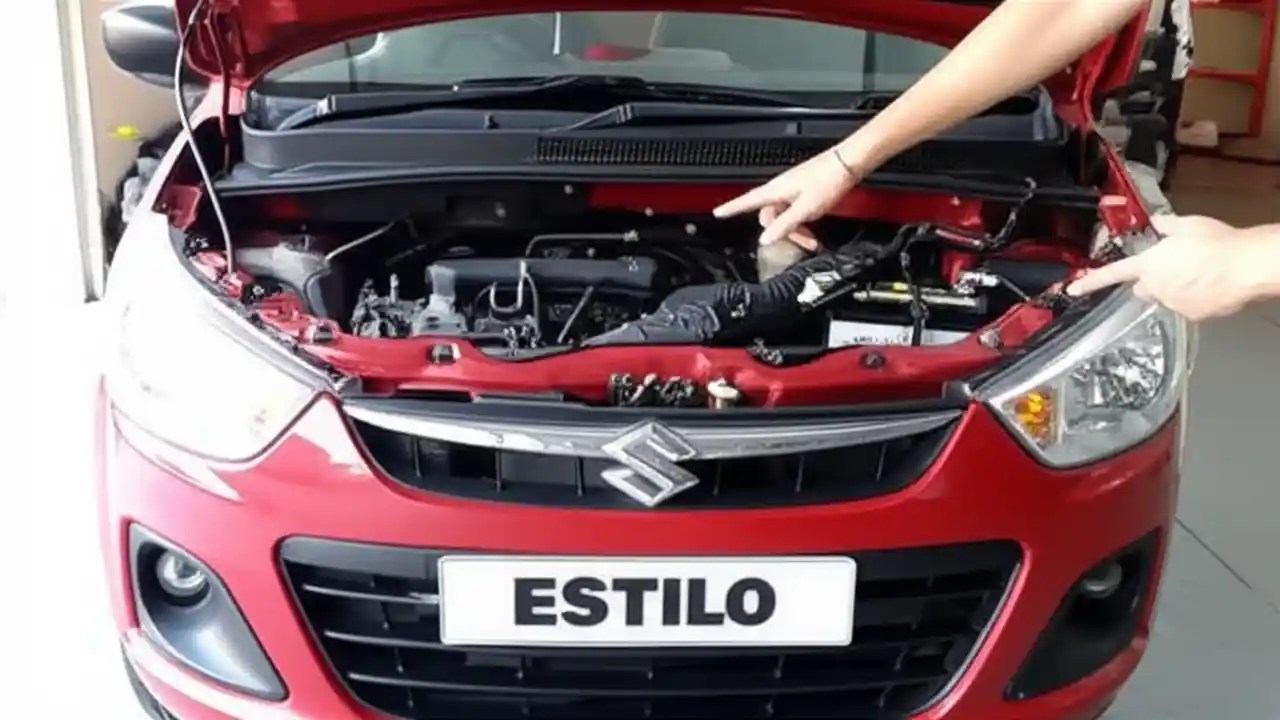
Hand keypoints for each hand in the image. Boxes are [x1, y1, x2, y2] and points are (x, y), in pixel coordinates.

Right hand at [712, 149, 863, 248]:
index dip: (731, 208)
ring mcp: (792, 189)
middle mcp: (780, 188)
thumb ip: (784, 225)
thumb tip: (765, 239)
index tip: (718, 212)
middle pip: (770, 216)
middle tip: (801, 243)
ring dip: (796, 230)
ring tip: (812, 240)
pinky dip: (802, 222)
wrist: (848, 164)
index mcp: (775, 191)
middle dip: (782, 233)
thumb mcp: (805, 209)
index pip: (747, 201)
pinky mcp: (803, 189)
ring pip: (784, 215)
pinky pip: (794, 210)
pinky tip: (813, 227)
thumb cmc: (827, 180)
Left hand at [1066, 214, 1257, 320]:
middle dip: (1151, 280)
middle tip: (1172, 267)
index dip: (1090, 282)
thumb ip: (1165, 226)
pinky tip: (1210, 286)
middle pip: (1143, 288)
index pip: (1112, 273)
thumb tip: (1157, 224)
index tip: (1072, 289)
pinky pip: (1187, 307)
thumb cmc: (1216, 243)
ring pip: (1167, 297)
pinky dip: (1195, 299)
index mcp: (1147, 265)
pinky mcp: (1192, 315)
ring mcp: (1173, 304)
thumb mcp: (1186, 225)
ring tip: (1200, 273)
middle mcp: (1155, 287)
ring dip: (1176, 289)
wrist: (1245, 266)